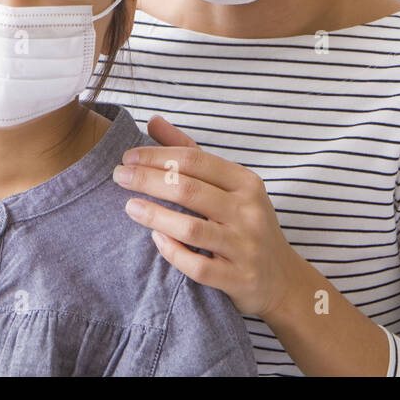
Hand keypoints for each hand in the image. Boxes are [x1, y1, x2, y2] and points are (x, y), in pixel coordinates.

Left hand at [111, 114, 301, 318]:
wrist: (280, 277)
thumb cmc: (245, 222)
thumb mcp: (229, 184)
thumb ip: (190, 153)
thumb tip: (153, 121)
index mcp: (245, 182)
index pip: (194, 160)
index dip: (157, 156)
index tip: (129, 156)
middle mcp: (247, 211)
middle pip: (189, 189)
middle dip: (148, 179)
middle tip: (119, 176)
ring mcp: (243, 246)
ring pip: (191, 229)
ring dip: (155, 215)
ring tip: (130, 206)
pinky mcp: (237, 278)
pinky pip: (198, 266)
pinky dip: (173, 252)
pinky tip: (155, 239)